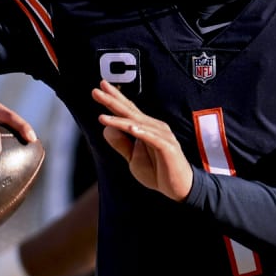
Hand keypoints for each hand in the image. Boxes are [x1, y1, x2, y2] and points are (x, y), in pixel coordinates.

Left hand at [93, 80, 192, 200]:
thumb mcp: (133, 158)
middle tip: (96, 89)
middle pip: (130, 111)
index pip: (127, 110)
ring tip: (101, 116)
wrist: (178, 188)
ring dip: (119, 119)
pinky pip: (151, 138)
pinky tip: (129, 128)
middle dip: (112, 100)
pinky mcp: (167, 147)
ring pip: (137, 124)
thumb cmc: (158, 171)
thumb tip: (106, 128)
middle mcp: (154, 126)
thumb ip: (121, 144)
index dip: (114, 99)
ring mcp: (162, 135)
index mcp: (145, 127)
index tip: (99, 88)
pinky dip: (140, 132)